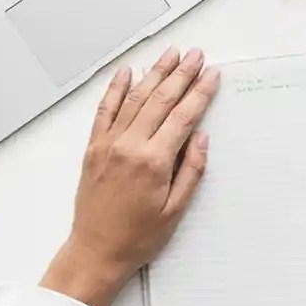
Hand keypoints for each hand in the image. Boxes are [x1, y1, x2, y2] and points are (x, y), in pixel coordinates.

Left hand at [40, 47, 219, 305]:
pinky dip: (116, 88)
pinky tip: (126, 72)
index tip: (212, 75)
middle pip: (161, 100)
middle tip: (196, 56)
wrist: (95, 251)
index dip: (200, 93)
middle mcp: (130, 146)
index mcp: (154, 162)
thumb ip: (191, 170)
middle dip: (181, 74)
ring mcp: (109, 143)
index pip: (183, 116)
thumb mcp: (175, 210)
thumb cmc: (137, 236)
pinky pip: (105, 110)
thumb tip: (200, 137)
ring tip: (170, 54)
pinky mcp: (94, 147)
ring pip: (135, 98)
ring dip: (155, 73)